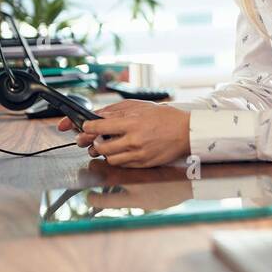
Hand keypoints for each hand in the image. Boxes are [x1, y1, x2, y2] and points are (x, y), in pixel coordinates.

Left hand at [64, 99, 190, 167]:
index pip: (100, 127)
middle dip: (94, 143)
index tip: (86, 128)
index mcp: (132, 123)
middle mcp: (134, 140)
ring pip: (110, 159)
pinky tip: (120, 152)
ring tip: (107, 146)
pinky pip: (123, 165)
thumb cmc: (165, 117)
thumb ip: (118, 111)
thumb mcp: (140, 107)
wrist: (186, 132)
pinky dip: (118, 159)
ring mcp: (139, 154)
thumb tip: (99, 115)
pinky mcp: (144, 164)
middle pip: (102, 147)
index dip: (88, 128)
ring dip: (105, 153)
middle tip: (93, 140)